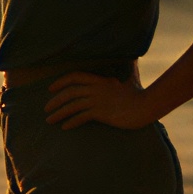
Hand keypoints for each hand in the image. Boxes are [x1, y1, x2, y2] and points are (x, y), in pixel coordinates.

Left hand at [45, 70, 160, 129]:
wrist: (147, 105)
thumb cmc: (138, 94)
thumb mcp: (128, 79)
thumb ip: (120, 75)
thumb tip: (125, 66)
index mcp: (100, 80)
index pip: (75, 76)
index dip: (61, 82)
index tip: (51, 88)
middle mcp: (96, 88)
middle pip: (69, 92)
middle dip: (55, 100)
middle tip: (46, 108)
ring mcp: (98, 100)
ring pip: (72, 105)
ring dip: (58, 113)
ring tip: (49, 120)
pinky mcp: (102, 112)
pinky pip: (81, 117)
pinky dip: (71, 122)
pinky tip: (65, 127)